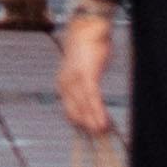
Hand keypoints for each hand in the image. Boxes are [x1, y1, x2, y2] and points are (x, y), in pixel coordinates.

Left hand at [56, 1, 117, 147]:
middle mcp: (65, 85)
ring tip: (103, 134)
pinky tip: (103, 123)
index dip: (80, 125)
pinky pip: (92, 99)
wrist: (86, 27)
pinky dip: (98, 112)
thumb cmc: (85, 49)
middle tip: (100, 139)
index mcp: (63, 85)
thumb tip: (90, 99)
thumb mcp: (81, 70)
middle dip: (87, 128)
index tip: (91, 136)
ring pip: (84, 109)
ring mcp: (75, 80)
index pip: (69, 112)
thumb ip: (83, 85)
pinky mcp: (86, 75)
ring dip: (94, 123)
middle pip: (74, 114)